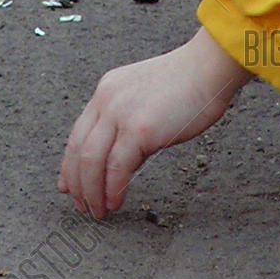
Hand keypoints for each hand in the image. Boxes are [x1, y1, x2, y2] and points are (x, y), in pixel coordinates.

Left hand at [58, 26, 253, 217]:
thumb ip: (129, 123)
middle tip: (83, 205)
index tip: (70, 185)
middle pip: (78, 150)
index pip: (78, 134)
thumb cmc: (190, 81)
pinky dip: (113, 190)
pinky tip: (116, 201)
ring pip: (91, 162)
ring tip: (99, 211)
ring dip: (92, 192)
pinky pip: (116, 168)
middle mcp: (107, 100)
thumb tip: (122, 162)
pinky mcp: (138, 130)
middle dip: (77, 184)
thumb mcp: (146, 97)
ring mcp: (120, 114)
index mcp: (107, 90)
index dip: (70, 165)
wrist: (209, 67)